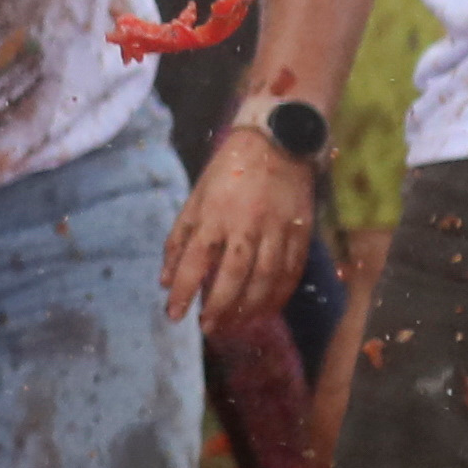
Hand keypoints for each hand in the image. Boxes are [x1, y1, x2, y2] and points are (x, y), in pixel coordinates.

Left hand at [162, 128, 315, 322]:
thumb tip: (166, 281)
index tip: (174, 315)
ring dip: (249, 308)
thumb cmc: (229, 170)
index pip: (195, 260)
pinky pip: (292, 270)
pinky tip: (267, 310)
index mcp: (215, 214)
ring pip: (265, 277)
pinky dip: (279, 295)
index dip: (183, 291)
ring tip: (234, 325)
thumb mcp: (196, 198)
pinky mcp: (301, 229)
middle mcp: (247, 223)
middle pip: (234, 275)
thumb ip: (179, 240)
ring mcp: (277, 227)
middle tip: (208, 328)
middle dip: (219, 306)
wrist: (278, 139)